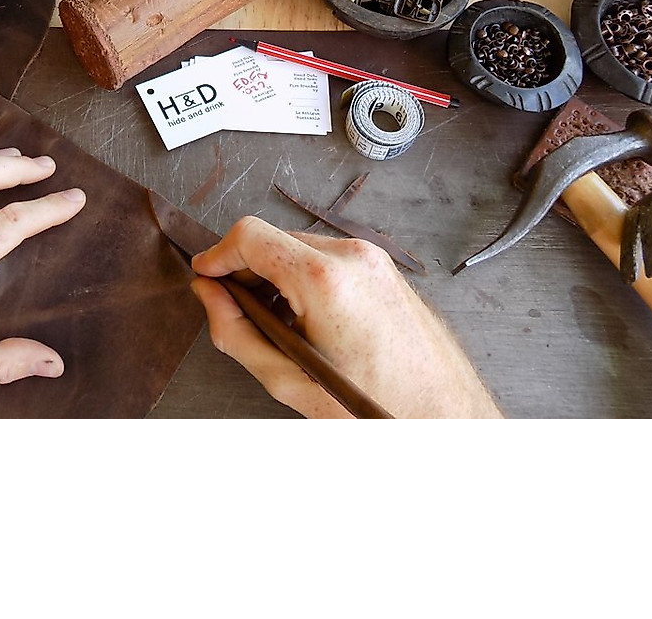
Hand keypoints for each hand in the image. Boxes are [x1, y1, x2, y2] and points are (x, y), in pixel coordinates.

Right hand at [191, 216, 501, 418]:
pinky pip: (329, 258)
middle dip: (247, 270)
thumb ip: (237, 332)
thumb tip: (209, 295)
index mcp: (325, 279)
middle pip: (273, 239)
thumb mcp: (288, 379)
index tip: (206, 277)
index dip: (218, 255)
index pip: (250, 235)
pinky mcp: (385, 267)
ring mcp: (373, 258)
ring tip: (277, 325)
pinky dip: (305, 279)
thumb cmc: (374, 406)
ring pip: (299, 247)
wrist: (444, 416)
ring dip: (276, 275)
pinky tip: (307, 322)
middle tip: (238, 312)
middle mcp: (352, 256)